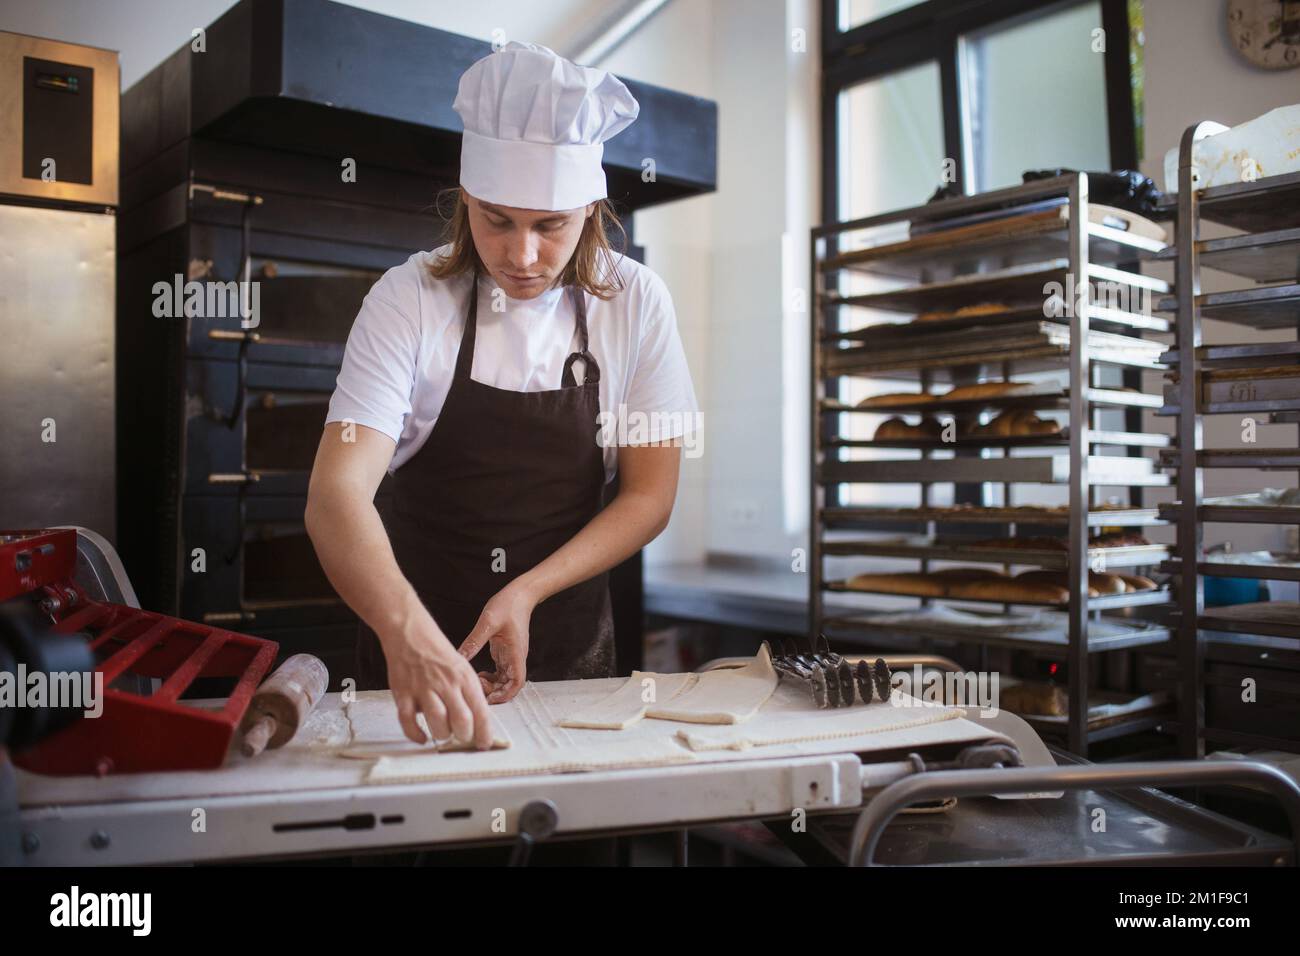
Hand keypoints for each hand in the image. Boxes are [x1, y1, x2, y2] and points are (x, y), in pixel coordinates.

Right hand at [382, 612, 494, 749]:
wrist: (410, 632)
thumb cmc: (437, 651)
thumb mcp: (462, 668)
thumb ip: (467, 692)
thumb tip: (475, 720)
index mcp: (465, 678)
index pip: (480, 711)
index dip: (484, 733)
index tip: (484, 744)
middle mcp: (446, 684)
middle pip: (461, 721)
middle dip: (464, 736)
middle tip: (461, 737)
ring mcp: (424, 689)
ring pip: (437, 723)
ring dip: (442, 734)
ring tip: (442, 732)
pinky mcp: (403, 693)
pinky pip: (408, 721)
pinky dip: (415, 734)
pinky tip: (422, 737)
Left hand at [457, 580, 537, 703]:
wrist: (521, 594)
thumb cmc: (510, 604)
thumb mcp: (488, 621)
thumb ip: (474, 641)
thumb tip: (458, 657)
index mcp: (516, 652)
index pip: (517, 682)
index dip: (505, 694)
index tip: (490, 698)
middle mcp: (515, 657)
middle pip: (509, 685)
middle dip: (495, 692)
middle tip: (476, 690)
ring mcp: (511, 656)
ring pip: (504, 680)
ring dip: (491, 685)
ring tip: (475, 681)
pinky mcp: (505, 652)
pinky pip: (499, 672)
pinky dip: (490, 677)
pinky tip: (478, 674)